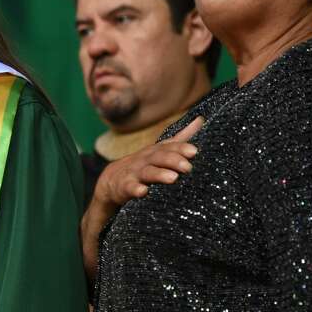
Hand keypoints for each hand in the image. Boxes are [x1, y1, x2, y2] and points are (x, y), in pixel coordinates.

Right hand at [81, 116, 202, 278]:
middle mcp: (145, 160)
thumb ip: (179, 139)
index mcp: (155, 152)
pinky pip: (129, 188)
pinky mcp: (123, 187)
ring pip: (146, 172)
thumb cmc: (142, 165)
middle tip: (187, 167)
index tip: (194, 151)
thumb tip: (201, 119)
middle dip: (172, 161)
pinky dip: (135, 189)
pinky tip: (142, 192)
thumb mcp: (159, 151)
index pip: (168, 147)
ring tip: (172, 178)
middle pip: (158, 157)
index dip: (180, 148)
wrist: (111, 181)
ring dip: (158, 174)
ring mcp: (133, 173)